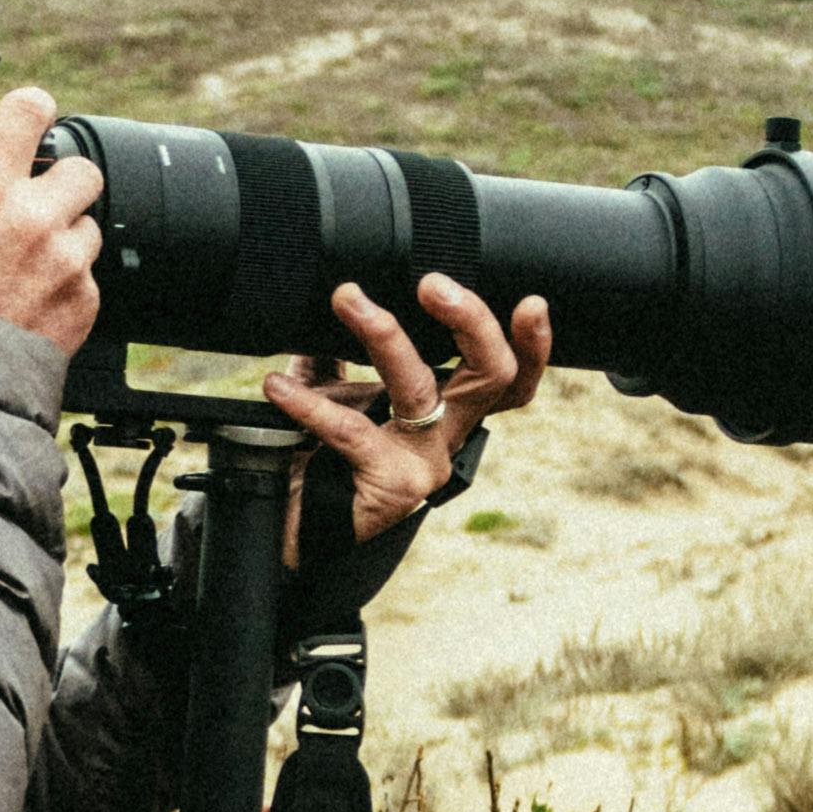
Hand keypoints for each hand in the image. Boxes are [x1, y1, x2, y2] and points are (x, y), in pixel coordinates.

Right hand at [0, 82, 104, 353]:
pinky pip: (89, 276)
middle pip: (80, 167)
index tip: (21, 126)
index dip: (28, 111)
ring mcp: (65, 262)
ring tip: (19, 263)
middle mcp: (34, 218)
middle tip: (21, 207)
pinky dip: (64, 282)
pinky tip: (26, 299)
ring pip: (87, 224)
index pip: (32, 110)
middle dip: (55, 180)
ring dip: (62, 234)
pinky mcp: (84, 303)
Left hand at [266, 275, 553, 543]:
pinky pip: (352, 432)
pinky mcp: (391, 487)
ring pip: (422, 390)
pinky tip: (277, 387)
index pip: (510, 379)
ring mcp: (425, 464)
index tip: (532, 302)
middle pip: (492, 377)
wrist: (289, 527)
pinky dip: (310, 402)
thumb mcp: (337, 395)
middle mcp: (449, 438)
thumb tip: (333, 299)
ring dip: (384, 337)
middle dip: (470, 322)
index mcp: (450, 411)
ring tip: (348, 299)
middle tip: (432, 284)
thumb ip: (338, 353)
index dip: (534, 346)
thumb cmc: (320, 459)